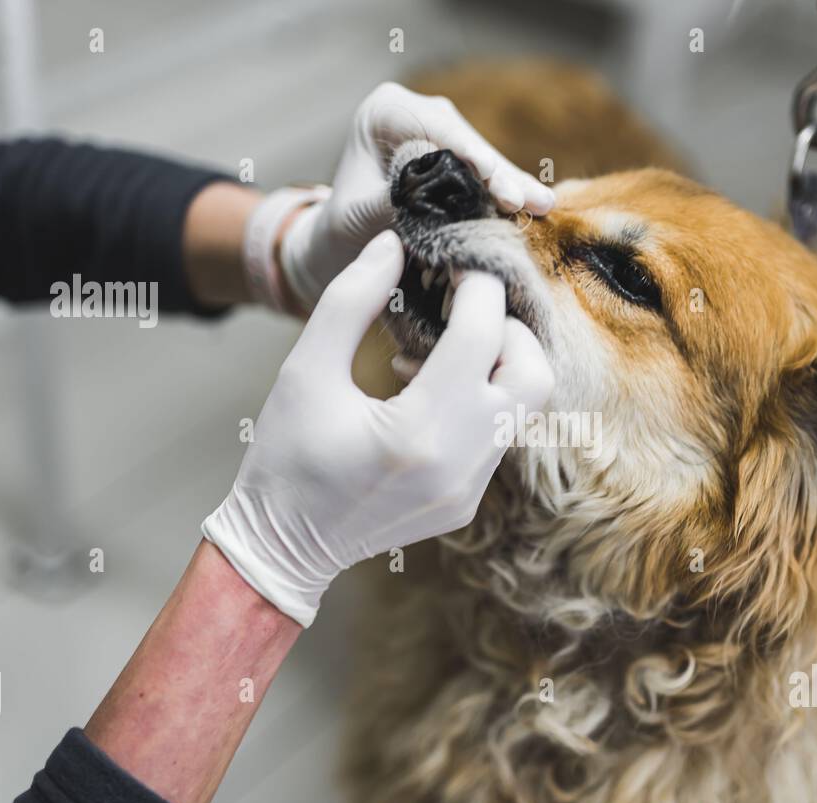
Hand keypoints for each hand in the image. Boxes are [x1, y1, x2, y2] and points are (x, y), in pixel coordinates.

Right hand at [202, 231, 553, 626]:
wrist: (283, 546)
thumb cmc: (285, 455)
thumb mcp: (305, 369)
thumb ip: (351, 299)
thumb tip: (395, 244)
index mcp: (419, 430)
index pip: (483, 334)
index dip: (476, 285)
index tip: (454, 264)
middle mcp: (460, 464)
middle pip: (533, 371)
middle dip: (506, 326)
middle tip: (462, 307)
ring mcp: (470, 489)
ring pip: (523, 405)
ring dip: (496, 363)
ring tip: (440, 349)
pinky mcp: (468, 501)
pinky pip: (498, 435)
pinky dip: (479, 399)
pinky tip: (430, 390)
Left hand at [276, 82, 554, 311]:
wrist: (338, 244)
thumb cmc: (340, 228)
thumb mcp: (359, 215)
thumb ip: (396, 201)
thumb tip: (442, 200)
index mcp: (383, 110)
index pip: (434, 131)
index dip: (468, 157)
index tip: (494, 181)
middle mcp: (416, 112)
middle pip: (465, 143)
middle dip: (498, 174)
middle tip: (527, 200)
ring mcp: (440, 134)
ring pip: (481, 159)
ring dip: (511, 185)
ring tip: (542, 205)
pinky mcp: (457, 159)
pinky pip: (485, 177)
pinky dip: (507, 194)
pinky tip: (538, 206)